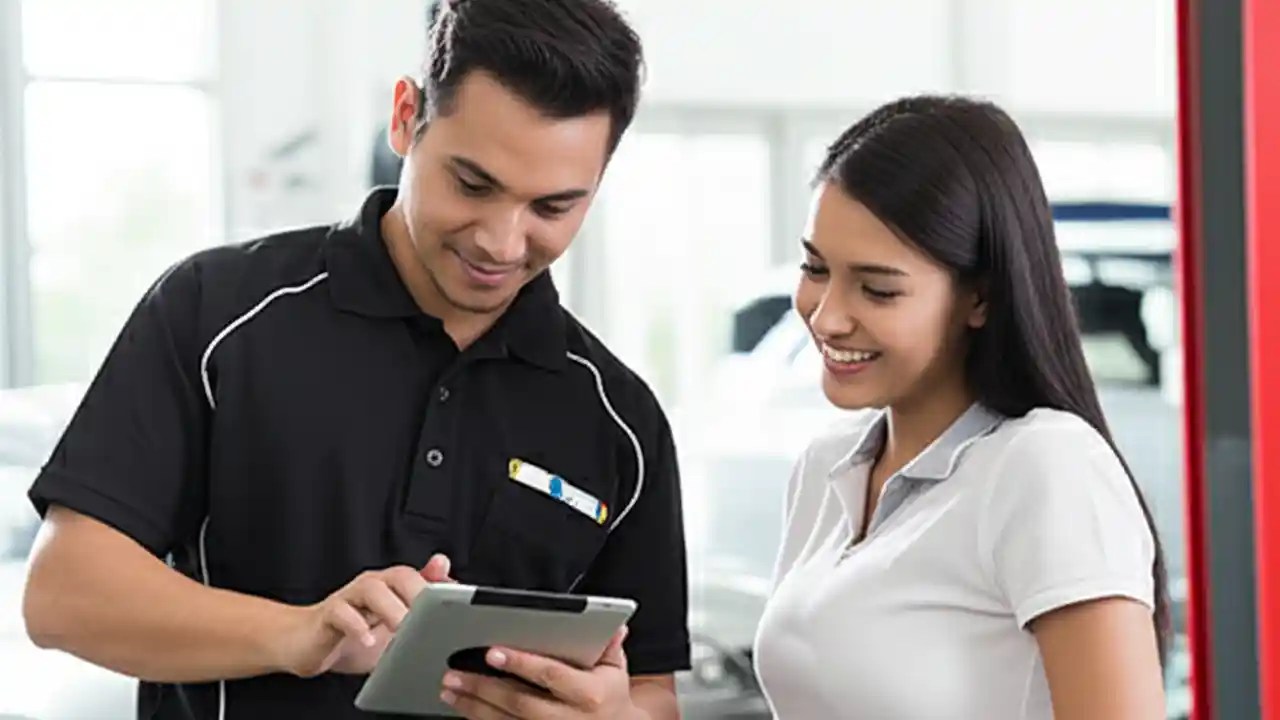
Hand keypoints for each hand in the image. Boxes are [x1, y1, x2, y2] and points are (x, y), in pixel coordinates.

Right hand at [278, 554, 454, 677]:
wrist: (308, 643)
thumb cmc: (355, 635)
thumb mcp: (396, 630)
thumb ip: (423, 615)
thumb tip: (453, 602)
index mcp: (393, 587)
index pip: (422, 577)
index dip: (440, 586)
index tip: (459, 601)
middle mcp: (373, 585)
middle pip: (400, 576)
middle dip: (419, 594)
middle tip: (432, 619)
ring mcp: (350, 597)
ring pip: (372, 589)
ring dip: (391, 608)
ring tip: (403, 630)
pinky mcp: (328, 614)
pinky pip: (341, 613)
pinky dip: (355, 627)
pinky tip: (366, 641)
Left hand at [441, 626, 637, 719]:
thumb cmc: (610, 695)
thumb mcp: (616, 668)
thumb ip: (608, 645)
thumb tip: (613, 626)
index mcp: (590, 694)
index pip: (551, 674)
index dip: (521, 663)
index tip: (492, 652)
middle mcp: (569, 718)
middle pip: (520, 702)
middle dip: (484, 687)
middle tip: (454, 672)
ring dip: (474, 707)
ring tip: (449, 689)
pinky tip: (464, 708)